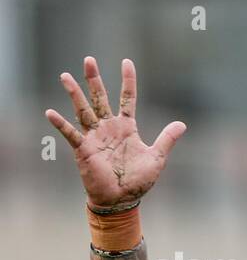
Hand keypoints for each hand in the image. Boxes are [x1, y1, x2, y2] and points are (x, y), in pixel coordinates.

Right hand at [45, 56, 185, 209]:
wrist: (122, 199)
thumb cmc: (138, 180)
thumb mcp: (156, 158)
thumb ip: (167, 139)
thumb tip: (182, 124)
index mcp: (126, 127)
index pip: (127, 98)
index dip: (127, 81)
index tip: (126, 62)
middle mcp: (108, 128)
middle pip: (101, 98)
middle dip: (94, 80)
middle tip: (89, 59)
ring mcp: (95, 137)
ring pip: (83, 110)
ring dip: (75, 94)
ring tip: (66, 76)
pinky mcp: (84, 149)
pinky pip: (71, 134)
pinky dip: (61, 124)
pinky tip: (51, 113)